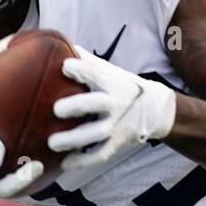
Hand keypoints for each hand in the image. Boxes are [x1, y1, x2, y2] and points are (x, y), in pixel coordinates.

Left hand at [48, 46, 176, 171]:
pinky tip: (65, 163)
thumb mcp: (108, 70)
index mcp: (109, 82)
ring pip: (96, 133)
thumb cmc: (120, 85)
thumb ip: (83, 60)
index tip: (65, 67)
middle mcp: (114, 102)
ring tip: (52, 143)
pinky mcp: (117, 142)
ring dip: (74, 139)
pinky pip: (100, 154)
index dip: (80, 70)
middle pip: (96, 104)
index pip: (94, 73)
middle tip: (57, 109)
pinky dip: (83, 161)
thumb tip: (52, 42)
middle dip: (76, 106)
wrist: (153, 108)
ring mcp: (116, 124)